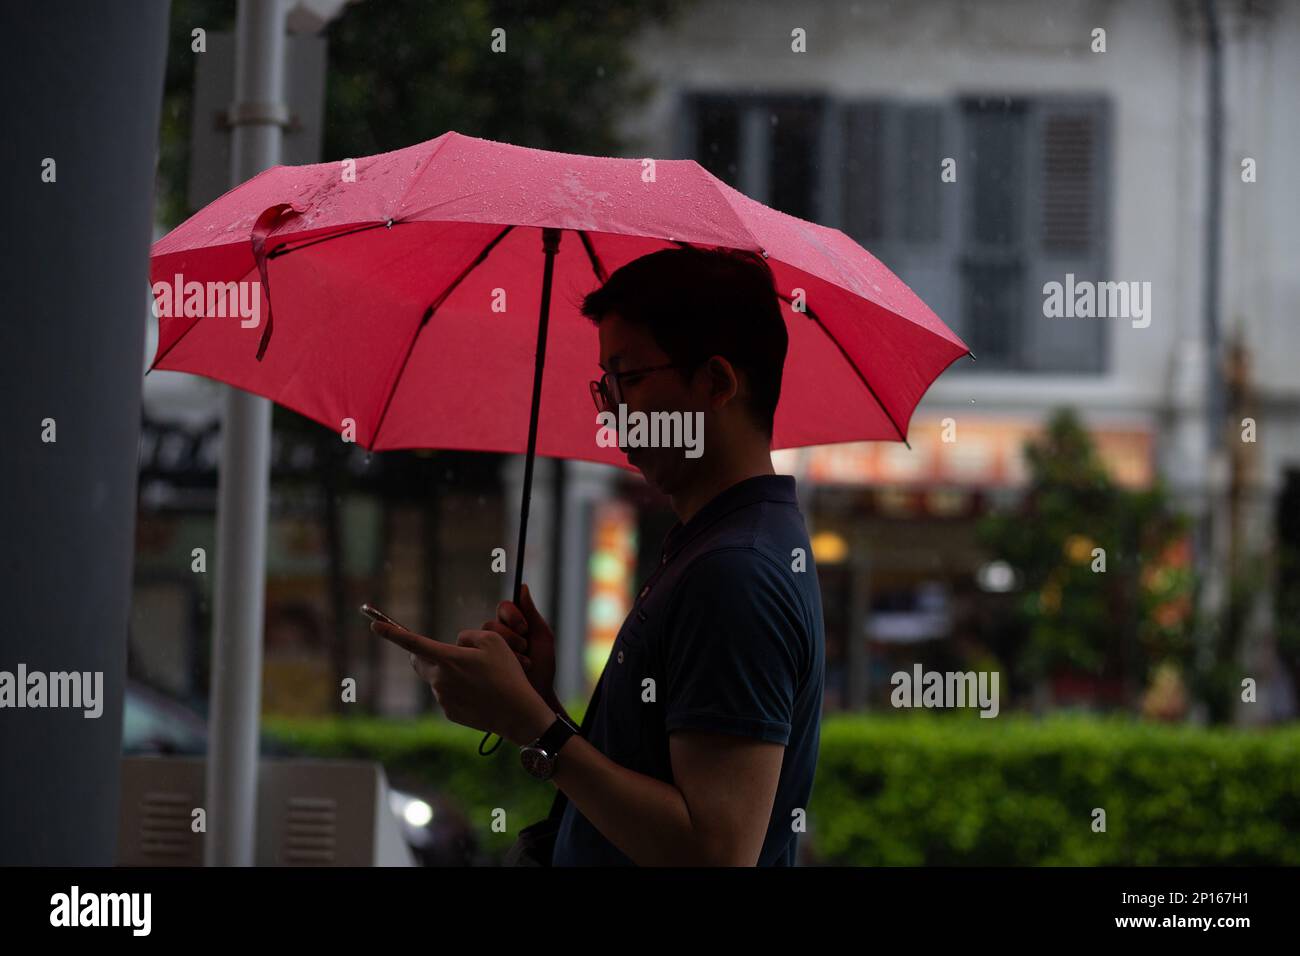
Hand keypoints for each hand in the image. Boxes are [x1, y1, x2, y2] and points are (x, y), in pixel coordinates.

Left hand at [370, 621, 553, 745]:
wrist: (517, 713)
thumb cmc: (507, 673)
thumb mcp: (493, 641)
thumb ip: (467, 637)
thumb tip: (455, 645)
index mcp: (447, 658)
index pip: (412, 642)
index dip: (391, 632)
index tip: (374, 624)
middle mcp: (439, 679)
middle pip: (420, 662)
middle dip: (426, 655)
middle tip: (449, 654)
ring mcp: (443, 699)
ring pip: (438, 679)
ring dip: (451, 674)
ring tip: (482, 678)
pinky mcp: (450, 713)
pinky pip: (448, 695)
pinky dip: (460, 691)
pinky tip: (481, 694)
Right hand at [481, 584, 558, 708]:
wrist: (538, 695)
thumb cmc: (543, 667)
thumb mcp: (542, 638)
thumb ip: (532, 613)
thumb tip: (523, 587)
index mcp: (512, 626)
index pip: (503, 608)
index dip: (512, 615)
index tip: (524, 628)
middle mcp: (496, 636)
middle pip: (491, 624)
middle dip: (510, 638)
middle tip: (525, 650)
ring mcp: (486, 651)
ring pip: (483, 639)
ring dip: (506, 652)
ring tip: (522, 665)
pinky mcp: (477, 665)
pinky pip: (475, 656)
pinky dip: (495, 662)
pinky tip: (508, 672)